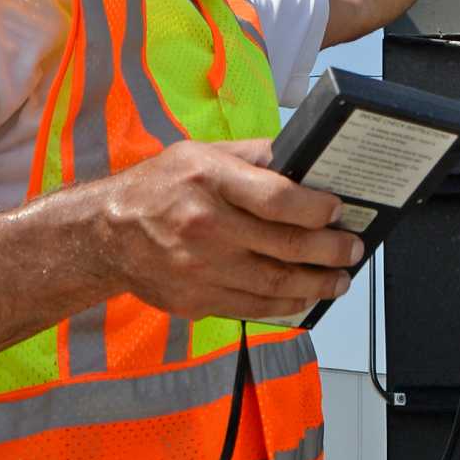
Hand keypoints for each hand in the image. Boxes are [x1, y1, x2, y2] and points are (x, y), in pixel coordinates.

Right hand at [97, 138, 363, 320]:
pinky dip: (283, 305)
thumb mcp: (201, 152)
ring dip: (315, 284)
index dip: (316, 208)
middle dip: (329, 251)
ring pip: (273, 283)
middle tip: (353, 249)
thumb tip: (299, 159)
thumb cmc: (159, 186)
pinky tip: (303, 297)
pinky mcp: (196, 300)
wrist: (106, 234)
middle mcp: (206, 226)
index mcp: (210, 180)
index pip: (277, 198)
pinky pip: (250, 307)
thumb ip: (252, 155)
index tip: (337, 211)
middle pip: (284, 245)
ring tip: (339, 280)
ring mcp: (201, 269)